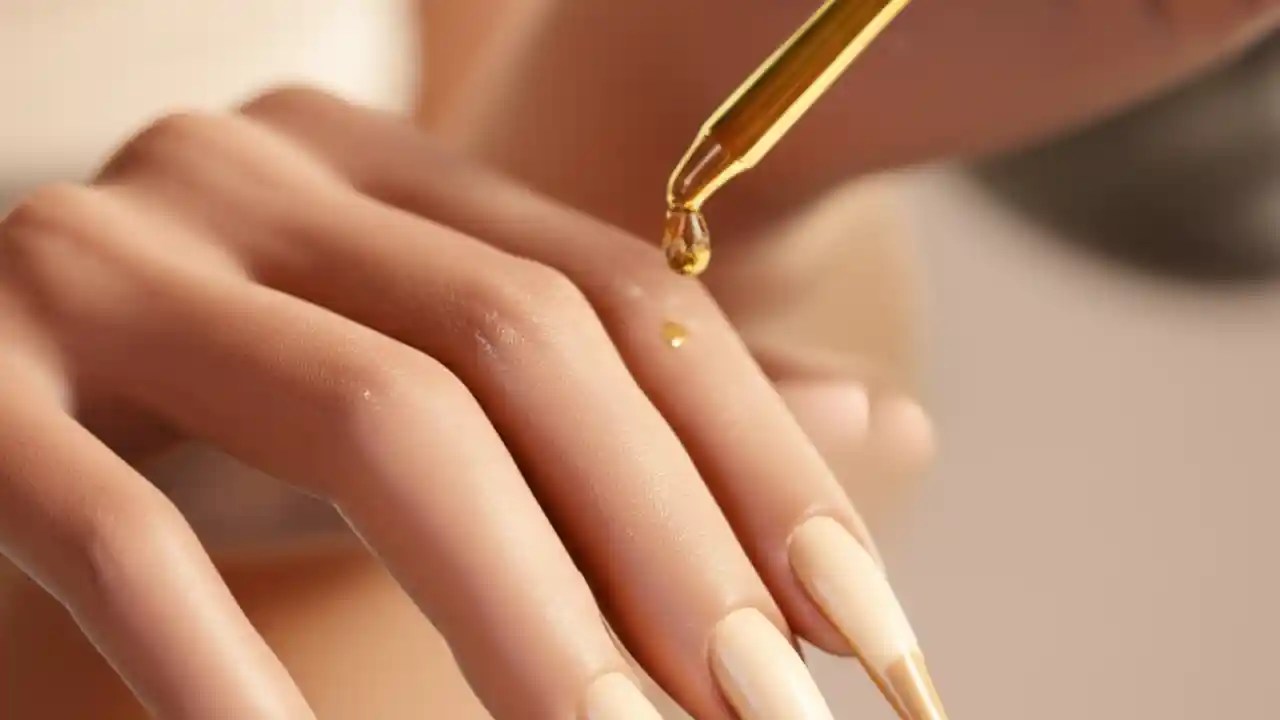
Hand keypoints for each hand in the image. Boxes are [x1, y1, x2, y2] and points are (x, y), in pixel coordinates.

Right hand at [0, 88, 929, 718]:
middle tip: (765, 715)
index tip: (856, 618)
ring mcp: (103, 258)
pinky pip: (127, 531)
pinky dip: (243, 668)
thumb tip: (886, 419)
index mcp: (374, 170)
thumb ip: (627, 402)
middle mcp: (253, 177)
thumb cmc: (207, 409)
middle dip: (665, 544)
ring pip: (376, 421)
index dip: (755, 451)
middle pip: (521, 343)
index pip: (619, 291)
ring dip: (524, 616)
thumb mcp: (426, 390)